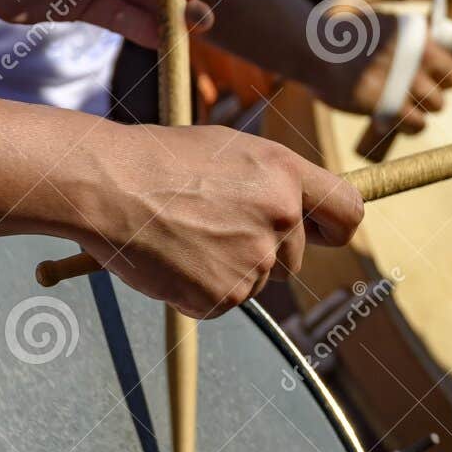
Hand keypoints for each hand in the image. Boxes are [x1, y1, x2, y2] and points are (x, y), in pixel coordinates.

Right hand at [72, 126, 363, 317]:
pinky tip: (174, 258)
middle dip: (264, 251)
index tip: (324, 235)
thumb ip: (273, 183)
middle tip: (212, 227)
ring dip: (229, 269)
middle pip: (295, 258)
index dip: (336, 229)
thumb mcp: (228, 150)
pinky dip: (202, 289)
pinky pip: (226, 301)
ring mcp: (254, 261)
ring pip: (259, 281)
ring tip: (184, 235)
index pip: (347, 212)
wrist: (104, 186)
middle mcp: (279, 218)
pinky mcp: (225, 296)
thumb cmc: (158, 160)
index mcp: (284, 175)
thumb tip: (301, 211)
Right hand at [312, 12, 451, 134]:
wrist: (313, 52)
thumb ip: (407, 37)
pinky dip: (412, 125)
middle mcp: (415, 52)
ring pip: (437, 103)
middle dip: (440, 87)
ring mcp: (403, 78)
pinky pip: (417, 122)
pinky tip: (400, 122)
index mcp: (416, 30)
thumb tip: (438, 47)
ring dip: (425, 109)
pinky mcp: (389, 104)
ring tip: (408, 108)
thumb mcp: (381, 26)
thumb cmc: (345, 41)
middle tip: (423, 93)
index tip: (446, 70)